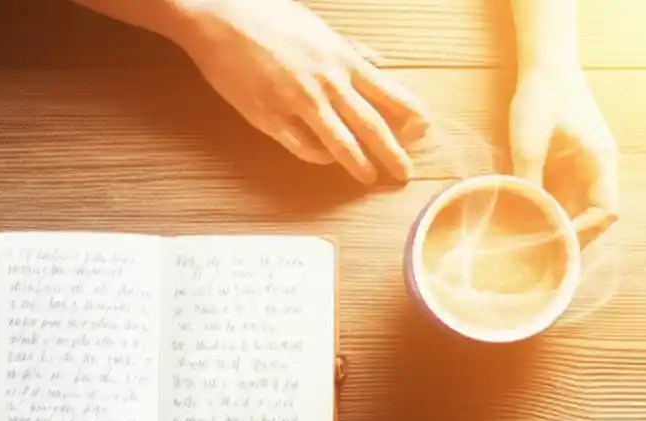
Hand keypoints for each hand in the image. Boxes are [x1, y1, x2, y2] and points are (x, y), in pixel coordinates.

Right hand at [169, 0, 429, 182]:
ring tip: (369, 178)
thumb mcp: (319, 28)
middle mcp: (327, 83)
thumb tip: (378, 62)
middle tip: (404, 173)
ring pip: (340, 143)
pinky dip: (319, 156)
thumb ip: (351, 49)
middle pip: (371, 125)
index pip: (389, 92)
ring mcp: (299, 103)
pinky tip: (326, 160)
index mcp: (342, 58)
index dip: (409, 115)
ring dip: (359, 164)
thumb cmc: (270, 16)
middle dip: (392, 152)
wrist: (223, 20)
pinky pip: (302, 146)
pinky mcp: (271, 118)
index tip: (422, 130)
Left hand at [509, 64, 618, 241]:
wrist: (546, 68)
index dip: (585, 230)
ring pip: (583, 209)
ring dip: (565, 227)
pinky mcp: (571, 166)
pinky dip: (556, 212)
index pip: (607, 210)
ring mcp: (587, 167)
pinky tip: (533, 224)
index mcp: (601, 161)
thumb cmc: (542, 99)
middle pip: (598, 216)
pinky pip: (570, 197)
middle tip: (544, 255)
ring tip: (537, 246)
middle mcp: (599, 168)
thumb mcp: (529, 143)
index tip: (556, 241)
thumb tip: (525, 218)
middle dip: (576, 237)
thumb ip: (530, 181)